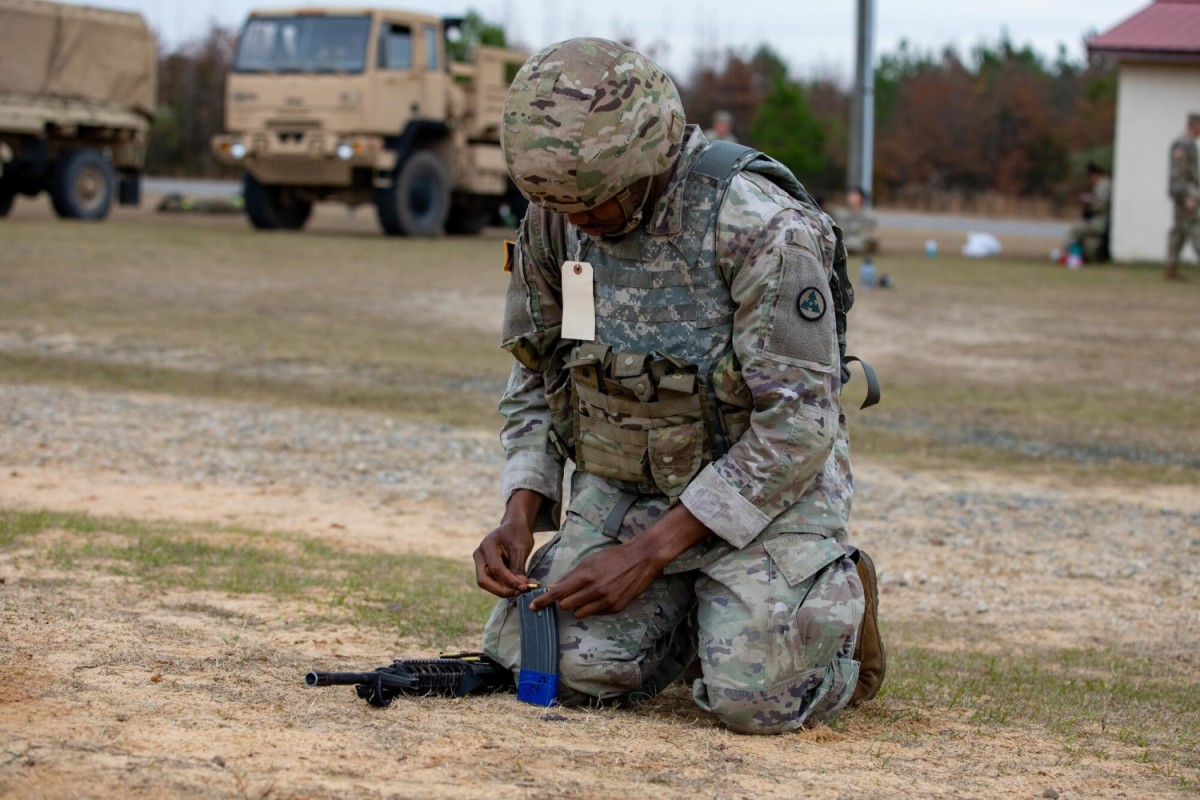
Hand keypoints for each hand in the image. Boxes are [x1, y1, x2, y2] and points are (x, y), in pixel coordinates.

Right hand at [473, 489, 542, 597]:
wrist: (514, 527)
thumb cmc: (518, 533)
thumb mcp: (521, 548)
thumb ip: (518, 567)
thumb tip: (520, 587)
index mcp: (487, 545)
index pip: (495, 568)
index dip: (509, 580)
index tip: (524, 586)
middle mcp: (480, 555)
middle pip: (484, 580)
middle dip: (501, 590)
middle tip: (519, 593)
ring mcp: (481, 562)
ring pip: (487, 583)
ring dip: (503, 590)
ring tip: (521, 590)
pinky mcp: (486, 569)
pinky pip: (492, 581)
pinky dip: (504, 586)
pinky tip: (517, 587)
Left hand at [529, 502, 712, 618]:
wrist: (641, 559)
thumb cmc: (614, 556)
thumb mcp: (590, 561)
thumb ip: (573, 576)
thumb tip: (557, 588)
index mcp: (586, 576)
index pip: (558, 593)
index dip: (543, 601)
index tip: (533, 607)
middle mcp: (594, 591)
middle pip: (566, 606)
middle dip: (563, 601)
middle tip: (569, 593)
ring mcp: (606, 602)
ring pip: (579, 613)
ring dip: (577, 606)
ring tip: (587, 594)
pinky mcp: (616, 608)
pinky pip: (595, 613)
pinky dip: (593, 607)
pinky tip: (601, 595)